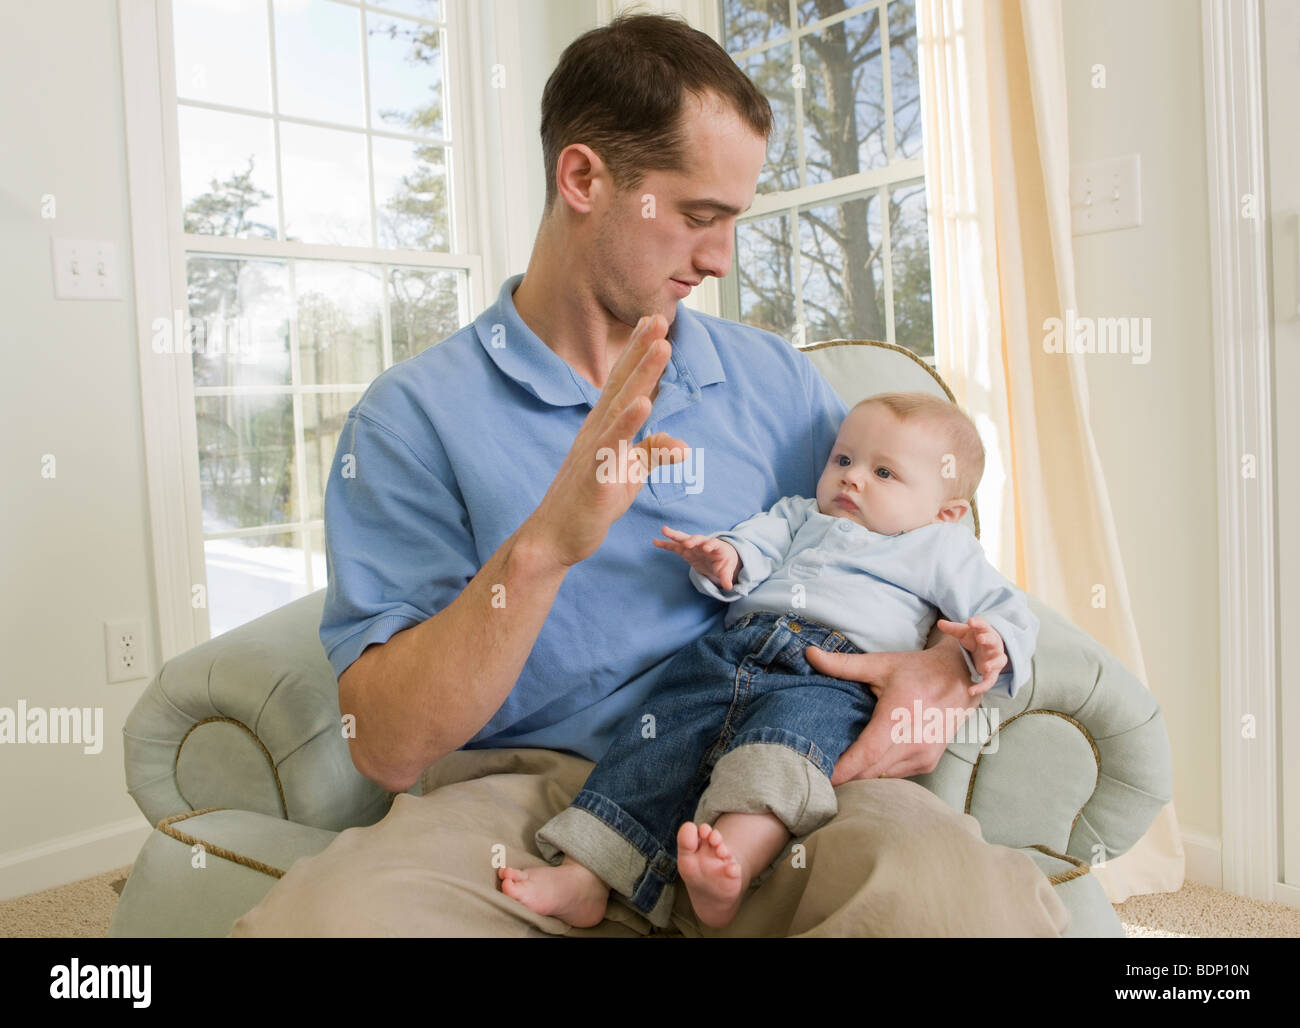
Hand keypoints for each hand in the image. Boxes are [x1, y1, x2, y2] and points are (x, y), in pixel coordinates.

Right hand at [526, 314, 687, 566]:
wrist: (556, 534)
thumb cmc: (592, 500)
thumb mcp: (630, 473)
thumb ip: (653, 452)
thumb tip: (683, 445)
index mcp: (605, 426)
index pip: (625, 383)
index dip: (640, 353)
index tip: (656, 322)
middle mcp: (598, 430)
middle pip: (624, 383)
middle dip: (643, 350)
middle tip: (660, 318)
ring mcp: (595, 449)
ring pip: (622, 405)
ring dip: (642, 374)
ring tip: (662, 346)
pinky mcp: (595, 474)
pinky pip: (613, 445)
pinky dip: (628, 423)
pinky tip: (644, 403)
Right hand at [652, 527, 740, 590]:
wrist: (720, 556)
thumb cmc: (725, 562)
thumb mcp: (727, 569)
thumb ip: (726, 577)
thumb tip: (728, 586)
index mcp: (716, 547)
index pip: (714, 544)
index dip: (710, 545)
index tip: (707, 548)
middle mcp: (704, 544)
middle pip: (698, 539)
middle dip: (692, 540)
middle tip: (687, 543)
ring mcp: (694, 546)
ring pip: (683, 539)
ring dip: (674, 535)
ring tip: (664, 530)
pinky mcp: (686, 550)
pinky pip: (675, 546)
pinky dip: (666, 544)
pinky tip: (655, 541)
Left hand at [805, 633, 979, 782]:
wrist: (961, 679)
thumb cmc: (918, 671)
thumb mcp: (881, 664)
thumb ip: (843, 665)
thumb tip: (809, 654)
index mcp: (900, 716)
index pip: (868, 753)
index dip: (845, 769)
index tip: (822, 777)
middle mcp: (915, 740)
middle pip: (871, 771)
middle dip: (845, 777)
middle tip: (817, 776)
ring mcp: (924, 754)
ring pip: (883, 776)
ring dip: (860, 778)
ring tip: (836, 773)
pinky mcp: (928, 762)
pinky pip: (895, 774)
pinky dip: (878, 773)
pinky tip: (862, 766)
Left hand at [936, 616, 1006, 696]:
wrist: (985, 650)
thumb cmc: (974, 639)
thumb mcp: (964, 633)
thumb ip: (953, 628)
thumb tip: (939, 623)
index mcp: (986, 632)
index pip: (984, 626)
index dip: (978, 623)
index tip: (970, 621)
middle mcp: (994, 645)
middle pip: (994, 641)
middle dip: (988, 639)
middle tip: (980, 638)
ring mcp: (995, 659)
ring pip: (1000, 660)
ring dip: (993, 663)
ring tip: (985, 667)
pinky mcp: (993, 672)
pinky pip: (990, 680)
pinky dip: (982, 686)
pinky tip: (971, 691)